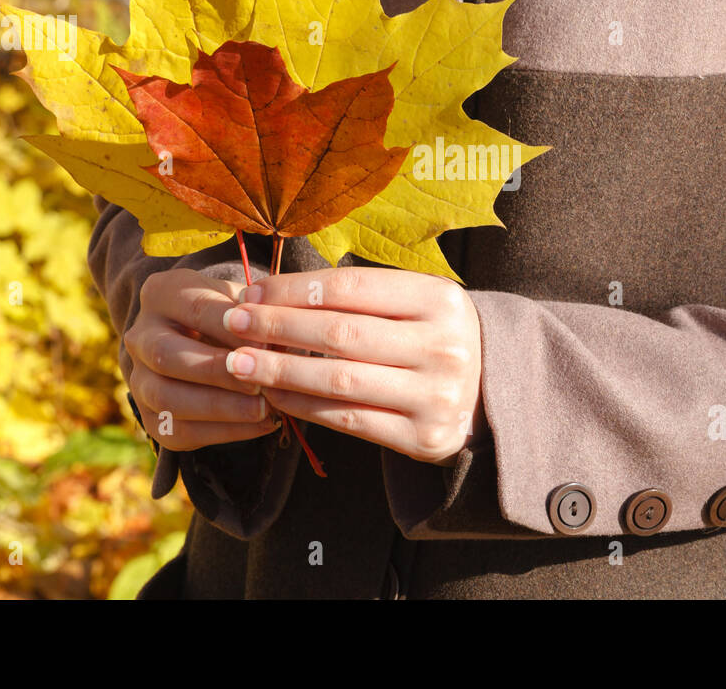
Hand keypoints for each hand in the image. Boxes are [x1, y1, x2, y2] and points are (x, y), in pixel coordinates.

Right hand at [123, 268, 279, 451]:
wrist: (206, 343)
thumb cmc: (234, 316)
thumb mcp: (244, 302)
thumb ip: (258, 314)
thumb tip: (279, 338)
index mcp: (162, 294)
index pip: (196, 309)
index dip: (232, 329)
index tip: (268, 342)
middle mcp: (140, 336)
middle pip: (166, 355)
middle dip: (217, 371)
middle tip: (260, 381)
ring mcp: (139, 379)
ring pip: (167, 397)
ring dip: (220, 407)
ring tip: (263, 408)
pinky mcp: (152, 418)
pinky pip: (180, 430)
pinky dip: (225, 431)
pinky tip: (262, 424)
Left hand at [221, 267, 485, 466]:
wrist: (493, 391)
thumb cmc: (433, 336)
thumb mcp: (415, 302)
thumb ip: (359, 295)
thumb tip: (271, 293)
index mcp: (440, 298)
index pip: (351, 287)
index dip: (294, 289)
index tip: (251, 293)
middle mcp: (443, 345)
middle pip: (341, 332)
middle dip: (277, 327)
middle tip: (232, 324)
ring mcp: (436, 395)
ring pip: (339, 380)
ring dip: (280, 370)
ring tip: (239, 363)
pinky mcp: (424, 437)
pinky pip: (349, 421)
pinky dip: (304, 407)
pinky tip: (273, 395)